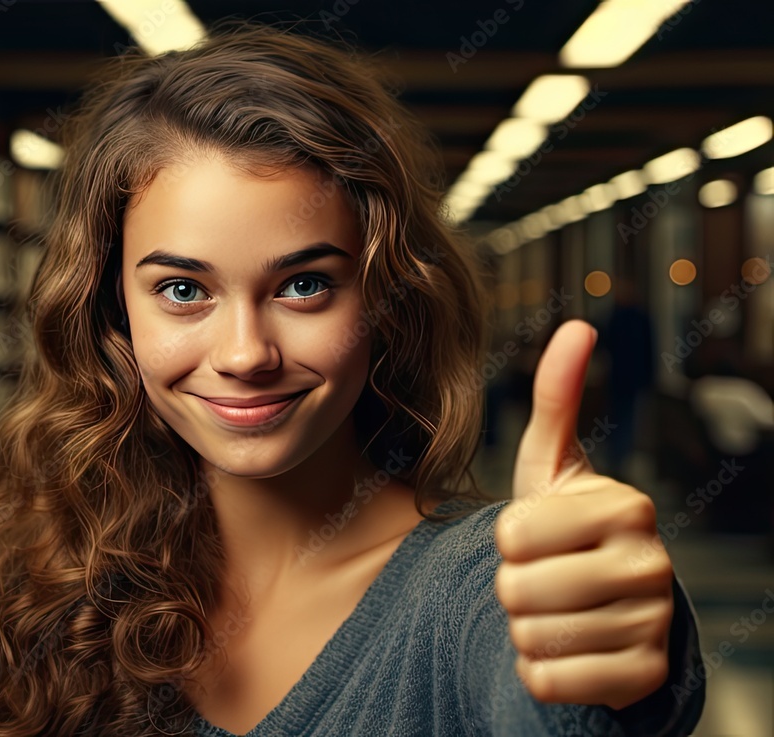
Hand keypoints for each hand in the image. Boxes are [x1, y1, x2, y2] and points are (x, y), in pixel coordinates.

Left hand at [494, 319, 673, 710]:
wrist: (602, 600)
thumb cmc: (566, 527)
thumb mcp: (554, 465)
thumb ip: (556, 398)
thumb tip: (577, 326)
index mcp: (625, 506)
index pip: (511, 535)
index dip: (507, 540)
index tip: (535, 537)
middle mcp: (650, 565)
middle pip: (517, 589)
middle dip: (512, 587)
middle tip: (543, 577)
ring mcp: (652, 624)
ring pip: (530, 637)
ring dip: (525, 628)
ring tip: (555, 609)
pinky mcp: (643, 678)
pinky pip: (548, 681)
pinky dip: (540, 670)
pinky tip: (567, 647)